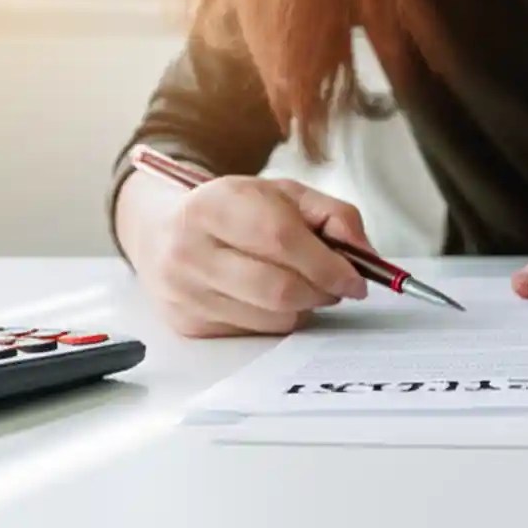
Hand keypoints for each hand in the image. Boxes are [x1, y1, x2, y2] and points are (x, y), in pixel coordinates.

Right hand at [131, 176, 371, 336]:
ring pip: (272, 317)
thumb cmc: (231, 210)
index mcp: (214, 204)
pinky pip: (255, 332)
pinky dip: (276, 318)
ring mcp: (184, 291)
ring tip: (300, 284)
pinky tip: (268, 296)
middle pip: (278, 288)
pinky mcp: (188, 323)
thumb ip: (334, 216)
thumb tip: (366, 257)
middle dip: (322, 292)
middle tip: (335, 286)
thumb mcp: (283, 194)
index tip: (356, 278)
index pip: (281, 240)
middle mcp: (190, 249)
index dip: (328, 264)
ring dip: (303, 307)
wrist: (161, 230)